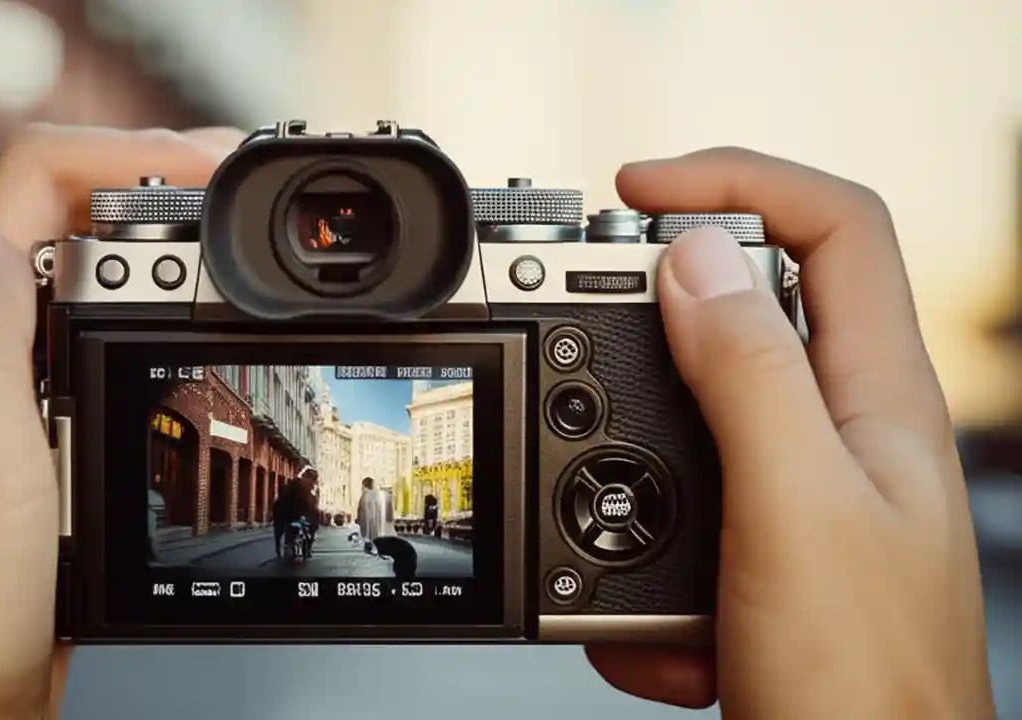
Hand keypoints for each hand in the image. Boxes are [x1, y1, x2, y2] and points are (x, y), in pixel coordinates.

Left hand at [0, 125, 243, 718]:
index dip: (125, 155)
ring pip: (91, 307)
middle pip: (69, 235)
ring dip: (163, 274)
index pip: (30, 191)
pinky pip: (103, 383)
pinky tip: (193, 379)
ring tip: (233, 275)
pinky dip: (157, 356)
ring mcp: (19, 419)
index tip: (212, 168)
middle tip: (241, 206)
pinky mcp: (50, 473)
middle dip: (158, 198)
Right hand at [584, 148, 994, 717]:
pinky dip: (634, 582)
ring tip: (617, 565)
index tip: (637, 192)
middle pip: (741, 317)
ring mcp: (794, 500)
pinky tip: (659, 640)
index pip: (834, 226)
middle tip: (580, 370)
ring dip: (624, 494)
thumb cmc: (865, 688)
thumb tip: (696, 259)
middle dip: (645, 346)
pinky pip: (664, 527)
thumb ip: (749, 374)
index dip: (738, 180)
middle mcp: (839, 436)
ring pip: (681, 434)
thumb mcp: (795, 511)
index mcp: (874, 398)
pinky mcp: (751, 557)